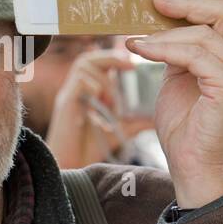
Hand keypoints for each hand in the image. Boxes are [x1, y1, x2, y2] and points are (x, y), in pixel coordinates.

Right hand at [46, 48, 151, 168]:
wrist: (72, 166)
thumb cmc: (90, 147)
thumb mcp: (119, 130)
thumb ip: (135, 121)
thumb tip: (157, 117)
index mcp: (86, 90)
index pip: (97, 62)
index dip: (114, 57)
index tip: (134, 64)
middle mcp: (75, 89)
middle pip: (88, 58)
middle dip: (111, 57)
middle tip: (130, 65)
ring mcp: (69, 94)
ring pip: (84, 67)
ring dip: (104, 80)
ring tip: (111, 101)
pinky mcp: (65, 103)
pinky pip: (79, 82)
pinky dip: (94, 88)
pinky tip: (102, 105)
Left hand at [124, 0, 222, 209]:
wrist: (194, 169)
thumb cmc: (186, 129)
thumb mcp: (179, 78)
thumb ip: (180, 51)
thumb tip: (162, 23)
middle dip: (191, 0)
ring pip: (206, 34)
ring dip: (166, 31)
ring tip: (136, 36)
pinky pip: (196, 55)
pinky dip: (164, 48)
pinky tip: (140, 49)